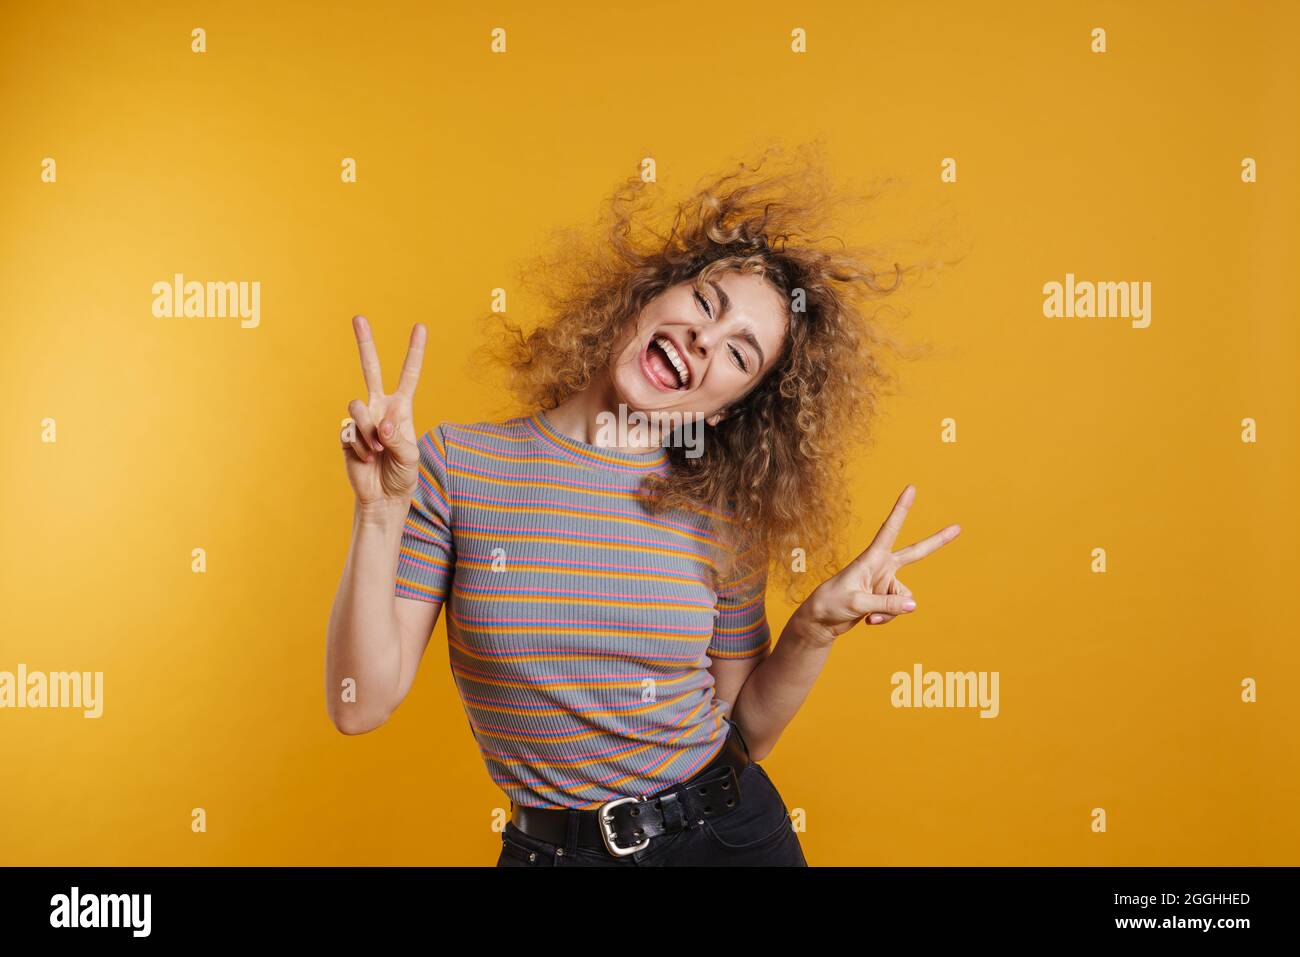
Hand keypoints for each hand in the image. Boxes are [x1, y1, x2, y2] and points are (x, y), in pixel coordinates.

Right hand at [340, 315, 426, 511]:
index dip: (414, 352)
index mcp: (401, 407)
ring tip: (377, 451)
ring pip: (358, 407)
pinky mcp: (346, 433)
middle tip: (358, 317)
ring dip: (369, 431)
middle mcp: (379, 407)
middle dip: (364, 343)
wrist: (383, 496)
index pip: (408, 375)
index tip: (420, 327)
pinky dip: (360, 447)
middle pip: (370, 369)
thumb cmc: (402, 475)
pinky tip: (366, 458)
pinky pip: (349, 430)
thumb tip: (381, 424)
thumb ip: (397, 438)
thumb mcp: (410, 456)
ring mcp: (361, 419)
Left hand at [797, 485, 959, 642]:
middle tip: (958, 527)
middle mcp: (882, 567)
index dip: (901, 509)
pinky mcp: (885, 597)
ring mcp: (885, 582)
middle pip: (916, 552)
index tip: (911, 488)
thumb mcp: (858, 603)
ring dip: (890, 610)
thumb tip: (914, 605)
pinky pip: (897, 609)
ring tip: (869, 614)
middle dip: (937, 541)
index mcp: (872, 558)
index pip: (890, 529)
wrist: (820, 620)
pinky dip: (886, 617)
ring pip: (904, 598)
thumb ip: (887, 604)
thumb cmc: (831, 604)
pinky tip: (870, 620)